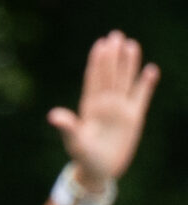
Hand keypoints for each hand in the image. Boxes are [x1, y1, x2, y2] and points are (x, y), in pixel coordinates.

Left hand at [48, 30, 159, 189]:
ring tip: (131, 44)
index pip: (95, 79)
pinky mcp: (134, 118)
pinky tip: (151, 69)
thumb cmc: (83, 156)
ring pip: (125, 81)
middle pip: (110, 74)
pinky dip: (146, 84)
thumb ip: (67, 127)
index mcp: (90, 106)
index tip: (100, 43)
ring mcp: (120, 109)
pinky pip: (141, 97)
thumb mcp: (75, 141)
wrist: (98, 170)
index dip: (97, 61)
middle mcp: (105, 103)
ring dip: (128, 64)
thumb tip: (53, 115)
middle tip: (115, 34)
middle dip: (112, 55)